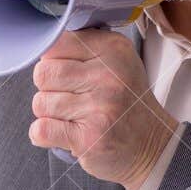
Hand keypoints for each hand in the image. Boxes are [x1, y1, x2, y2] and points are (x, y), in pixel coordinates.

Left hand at [30, 29, 178, 189]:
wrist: (150, 145)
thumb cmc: (124, 102)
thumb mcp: (116, 61)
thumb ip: (81, 47)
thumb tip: (42, 47)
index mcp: (112, 49)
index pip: (54, 44)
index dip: (53, 62)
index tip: (70, 75)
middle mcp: (108, 75)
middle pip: (43, 73)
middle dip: (48, 89)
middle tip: (71, 99)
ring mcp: (99, 107)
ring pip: (40, 103)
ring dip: (49, 114)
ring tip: (74, 117)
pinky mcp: (89, 137)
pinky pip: (41, 130)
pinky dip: (44, 135)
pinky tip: (65, 133)